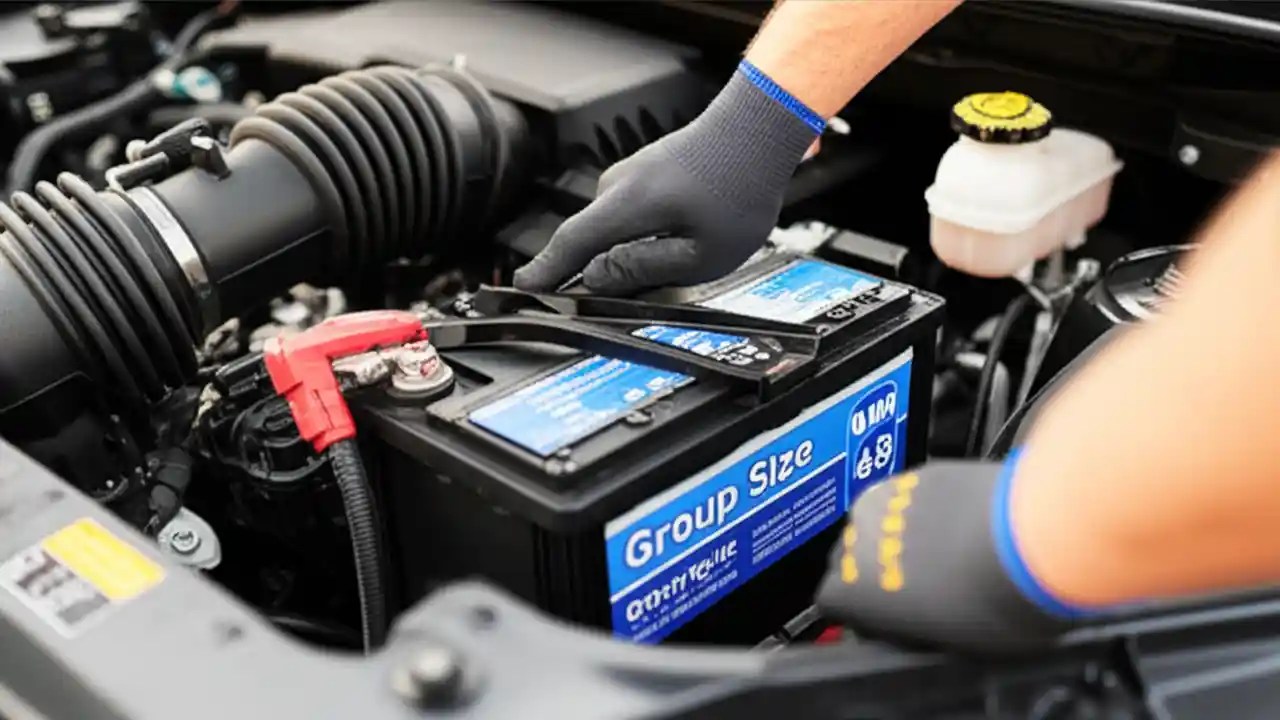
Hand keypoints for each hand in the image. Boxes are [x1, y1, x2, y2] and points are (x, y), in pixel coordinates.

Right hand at [514, 68, 819, 294]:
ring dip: (617, 256)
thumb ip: (642, 270)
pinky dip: (630, 237)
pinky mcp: (643, 175)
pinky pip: (624, 215)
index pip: (570, 246)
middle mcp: (617, 187)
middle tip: (586, 305)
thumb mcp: (699, 253)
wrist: (758, 129)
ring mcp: (628, 177)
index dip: (544, 273)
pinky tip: (661, 250)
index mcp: (625, 208)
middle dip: (583, 274)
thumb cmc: (739, 187)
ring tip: (644, 280)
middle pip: (586, 241)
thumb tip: (597, 280)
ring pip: (609, 229)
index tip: (521, 291)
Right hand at [815, 460, 1075, 653]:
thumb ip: (910, 629)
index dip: (864, 613)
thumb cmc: (990, 601)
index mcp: (847, 588)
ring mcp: (887, 498)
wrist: (1031, 542)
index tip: (891, 621)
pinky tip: (962, 529)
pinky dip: (928, 512)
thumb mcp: (944, 643)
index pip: (831, 601)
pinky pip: (910, 498)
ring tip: (944, 557)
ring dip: (900, 538)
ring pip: (878, 522)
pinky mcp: (920, 473)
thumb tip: (915, 626)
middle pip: (848, 558)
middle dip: (876, 572)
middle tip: (922, 591)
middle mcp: (855, 538)